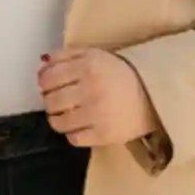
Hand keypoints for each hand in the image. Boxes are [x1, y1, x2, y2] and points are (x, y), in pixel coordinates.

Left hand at [38, 49, 159, 147]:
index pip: (48, 78)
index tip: (49, 86)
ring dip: (59, 119)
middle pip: (50, 101)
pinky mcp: (103, 135)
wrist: (153, 95)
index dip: (44, 83)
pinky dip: (73, 134)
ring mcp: (96, 115)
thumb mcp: (94, 55)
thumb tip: (41, 64)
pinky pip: (73, 139)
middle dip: (50, 101)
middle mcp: (90, 90)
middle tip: (60, 101)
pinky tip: (80, 126)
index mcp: (88, 66)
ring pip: (58, 123)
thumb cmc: (120, 74)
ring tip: (68, 114)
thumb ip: (66, 56)